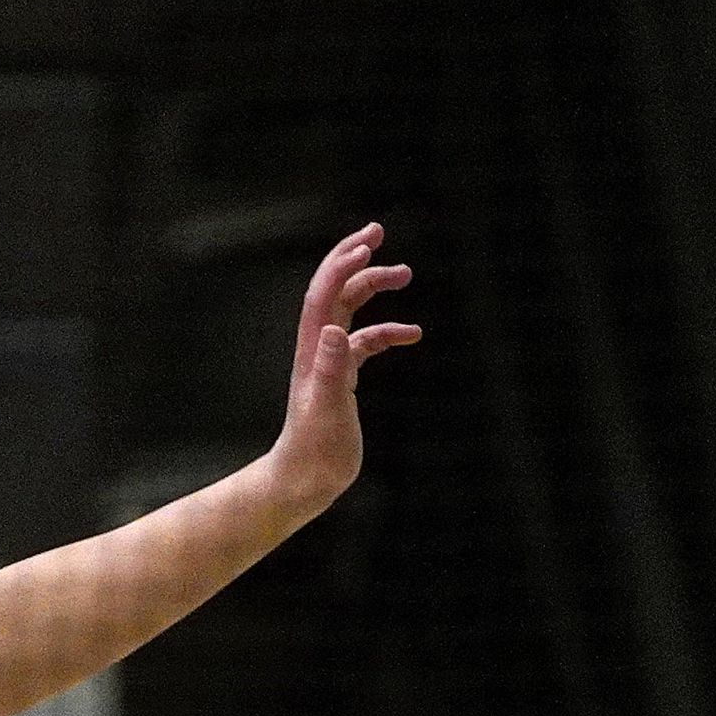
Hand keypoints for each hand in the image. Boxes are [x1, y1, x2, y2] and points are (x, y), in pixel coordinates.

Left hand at [272, 225, 420, 512]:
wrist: (303, 483)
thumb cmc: (313, 453)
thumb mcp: (327, 409)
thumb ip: (332, 370)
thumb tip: (335, 329)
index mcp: (314, 353)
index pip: (324, 296)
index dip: (342, 265)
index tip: (369, 242)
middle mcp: (319, 352)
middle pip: (334, 293)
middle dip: (354, 260)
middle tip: (380, 233)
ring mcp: (330, 365)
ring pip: (351, 313)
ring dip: (374, 288)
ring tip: (406, 273)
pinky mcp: (343, 381)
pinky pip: (365, 345)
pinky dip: (387, 333)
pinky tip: (412, 333)